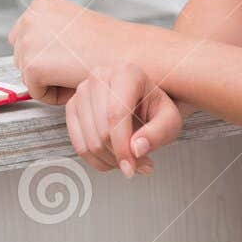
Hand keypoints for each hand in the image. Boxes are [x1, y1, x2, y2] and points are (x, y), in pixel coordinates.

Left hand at [7, 0, 140, 104]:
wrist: (127, 53)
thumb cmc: (107, 43)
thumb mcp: (72, 24)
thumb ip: (49, 31)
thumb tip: (32, 50)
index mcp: (40, 5)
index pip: (23, 37)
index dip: (46, 54)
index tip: (68, 57)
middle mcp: (30, 17)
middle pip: (21, 56)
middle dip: (44, 68)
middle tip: (73, 66)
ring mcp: (28, 40)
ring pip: (27, 75)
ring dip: (49, 81)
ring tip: (75, 72)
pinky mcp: (32, 65)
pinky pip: (35, 91)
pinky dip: (53, 95)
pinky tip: (73, 82)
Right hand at [65, 63, 183, 176]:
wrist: (141, 101)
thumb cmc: (154, 107)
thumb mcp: (169, 120)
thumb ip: (158, 134)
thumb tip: (136, 148)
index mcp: (126, 73)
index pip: (116, 114)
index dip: (122, 146)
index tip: (130, 168)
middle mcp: (100, 77)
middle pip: (102, 130)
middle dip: (119, 156)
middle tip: (137, 165)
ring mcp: (82, 91)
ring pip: (89, 141)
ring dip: (109, 160)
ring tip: (127, 161)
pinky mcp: (72, 106)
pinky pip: (78, 143)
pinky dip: (95, 159)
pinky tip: (111, 159)